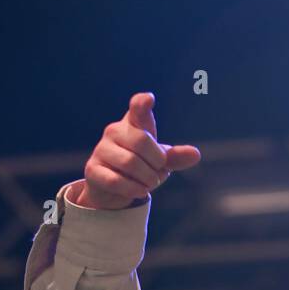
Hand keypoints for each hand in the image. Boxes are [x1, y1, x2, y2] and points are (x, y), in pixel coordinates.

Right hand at [74, 92, 200, 209]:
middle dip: (156, 162)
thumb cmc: (140, 168)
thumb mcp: (159, 162)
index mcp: (133, 124)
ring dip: (146, 179)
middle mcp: (114, 131)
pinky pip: (116, 180)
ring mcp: (101, 149)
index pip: (137, 108)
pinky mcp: (92, 170)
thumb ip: (175, 157)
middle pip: (141, 141)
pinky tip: (139, 191)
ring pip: (129, 162)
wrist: (113, 190)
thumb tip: (196, 154)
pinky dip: (133, 189)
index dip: (142, 103)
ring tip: (148, 183)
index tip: (149, 99)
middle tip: (157, 173)